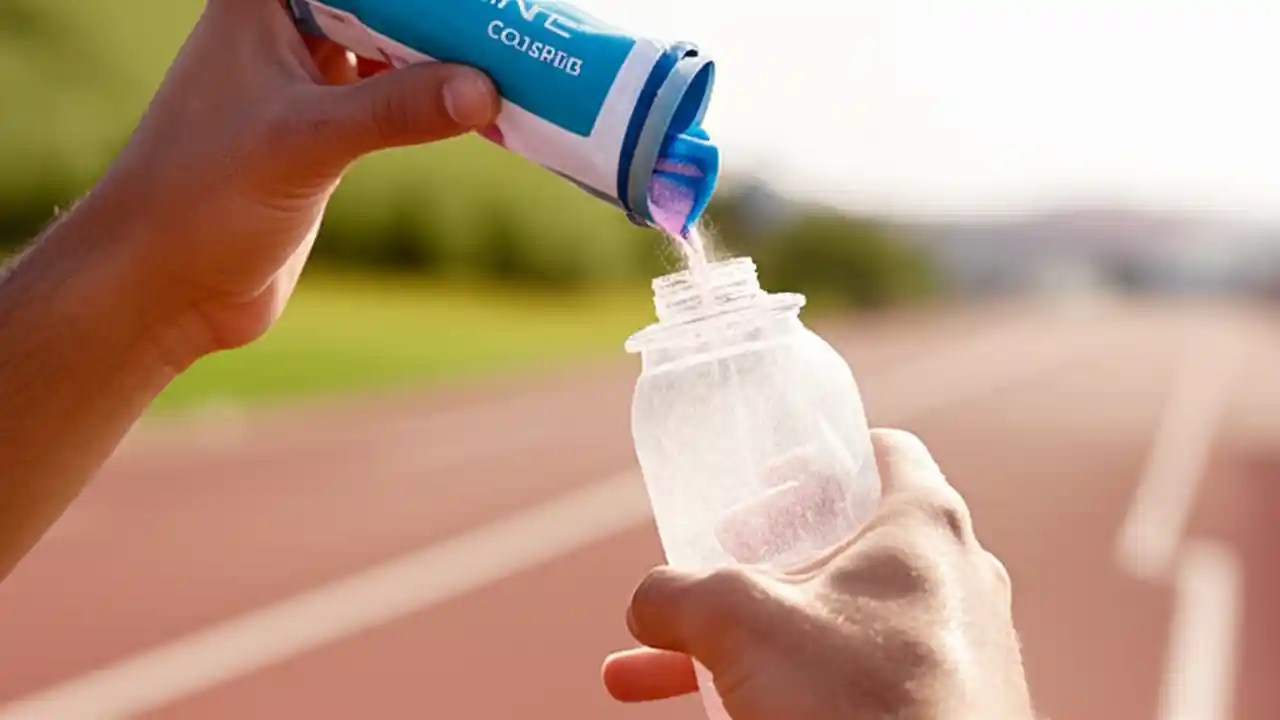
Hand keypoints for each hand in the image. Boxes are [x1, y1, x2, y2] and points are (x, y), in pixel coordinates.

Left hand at [82, 0, 496, 366]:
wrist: (164, 285)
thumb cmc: (202, 200)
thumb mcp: (304, 143)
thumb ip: (395, 111)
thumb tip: (485, 90)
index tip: (497, 2)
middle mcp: (286, 25)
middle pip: (388, 5)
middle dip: (451, 20)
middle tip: (520, 27)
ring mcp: (307, 76)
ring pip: (397, 47)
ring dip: (451, 60)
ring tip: (518, 67)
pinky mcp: (327, 128)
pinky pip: (397, 97)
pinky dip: (438, 102)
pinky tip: (486, 113)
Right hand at [603, 429, 1033, 719]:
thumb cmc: (859, 706)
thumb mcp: (739, 625)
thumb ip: (676, 593)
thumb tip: (648, 602)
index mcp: (923, 525)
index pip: (879, 451)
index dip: (812, 458)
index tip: (759, 487)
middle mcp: (955, 579)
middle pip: (845, 543)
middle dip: (756, 564)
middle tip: (714, 574)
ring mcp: (958, 650)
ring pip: (837, 623)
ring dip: (750, 637)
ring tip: (662, 662)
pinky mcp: (948, 709)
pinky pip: (859, 680)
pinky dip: (789, 685)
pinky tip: (715, 711)